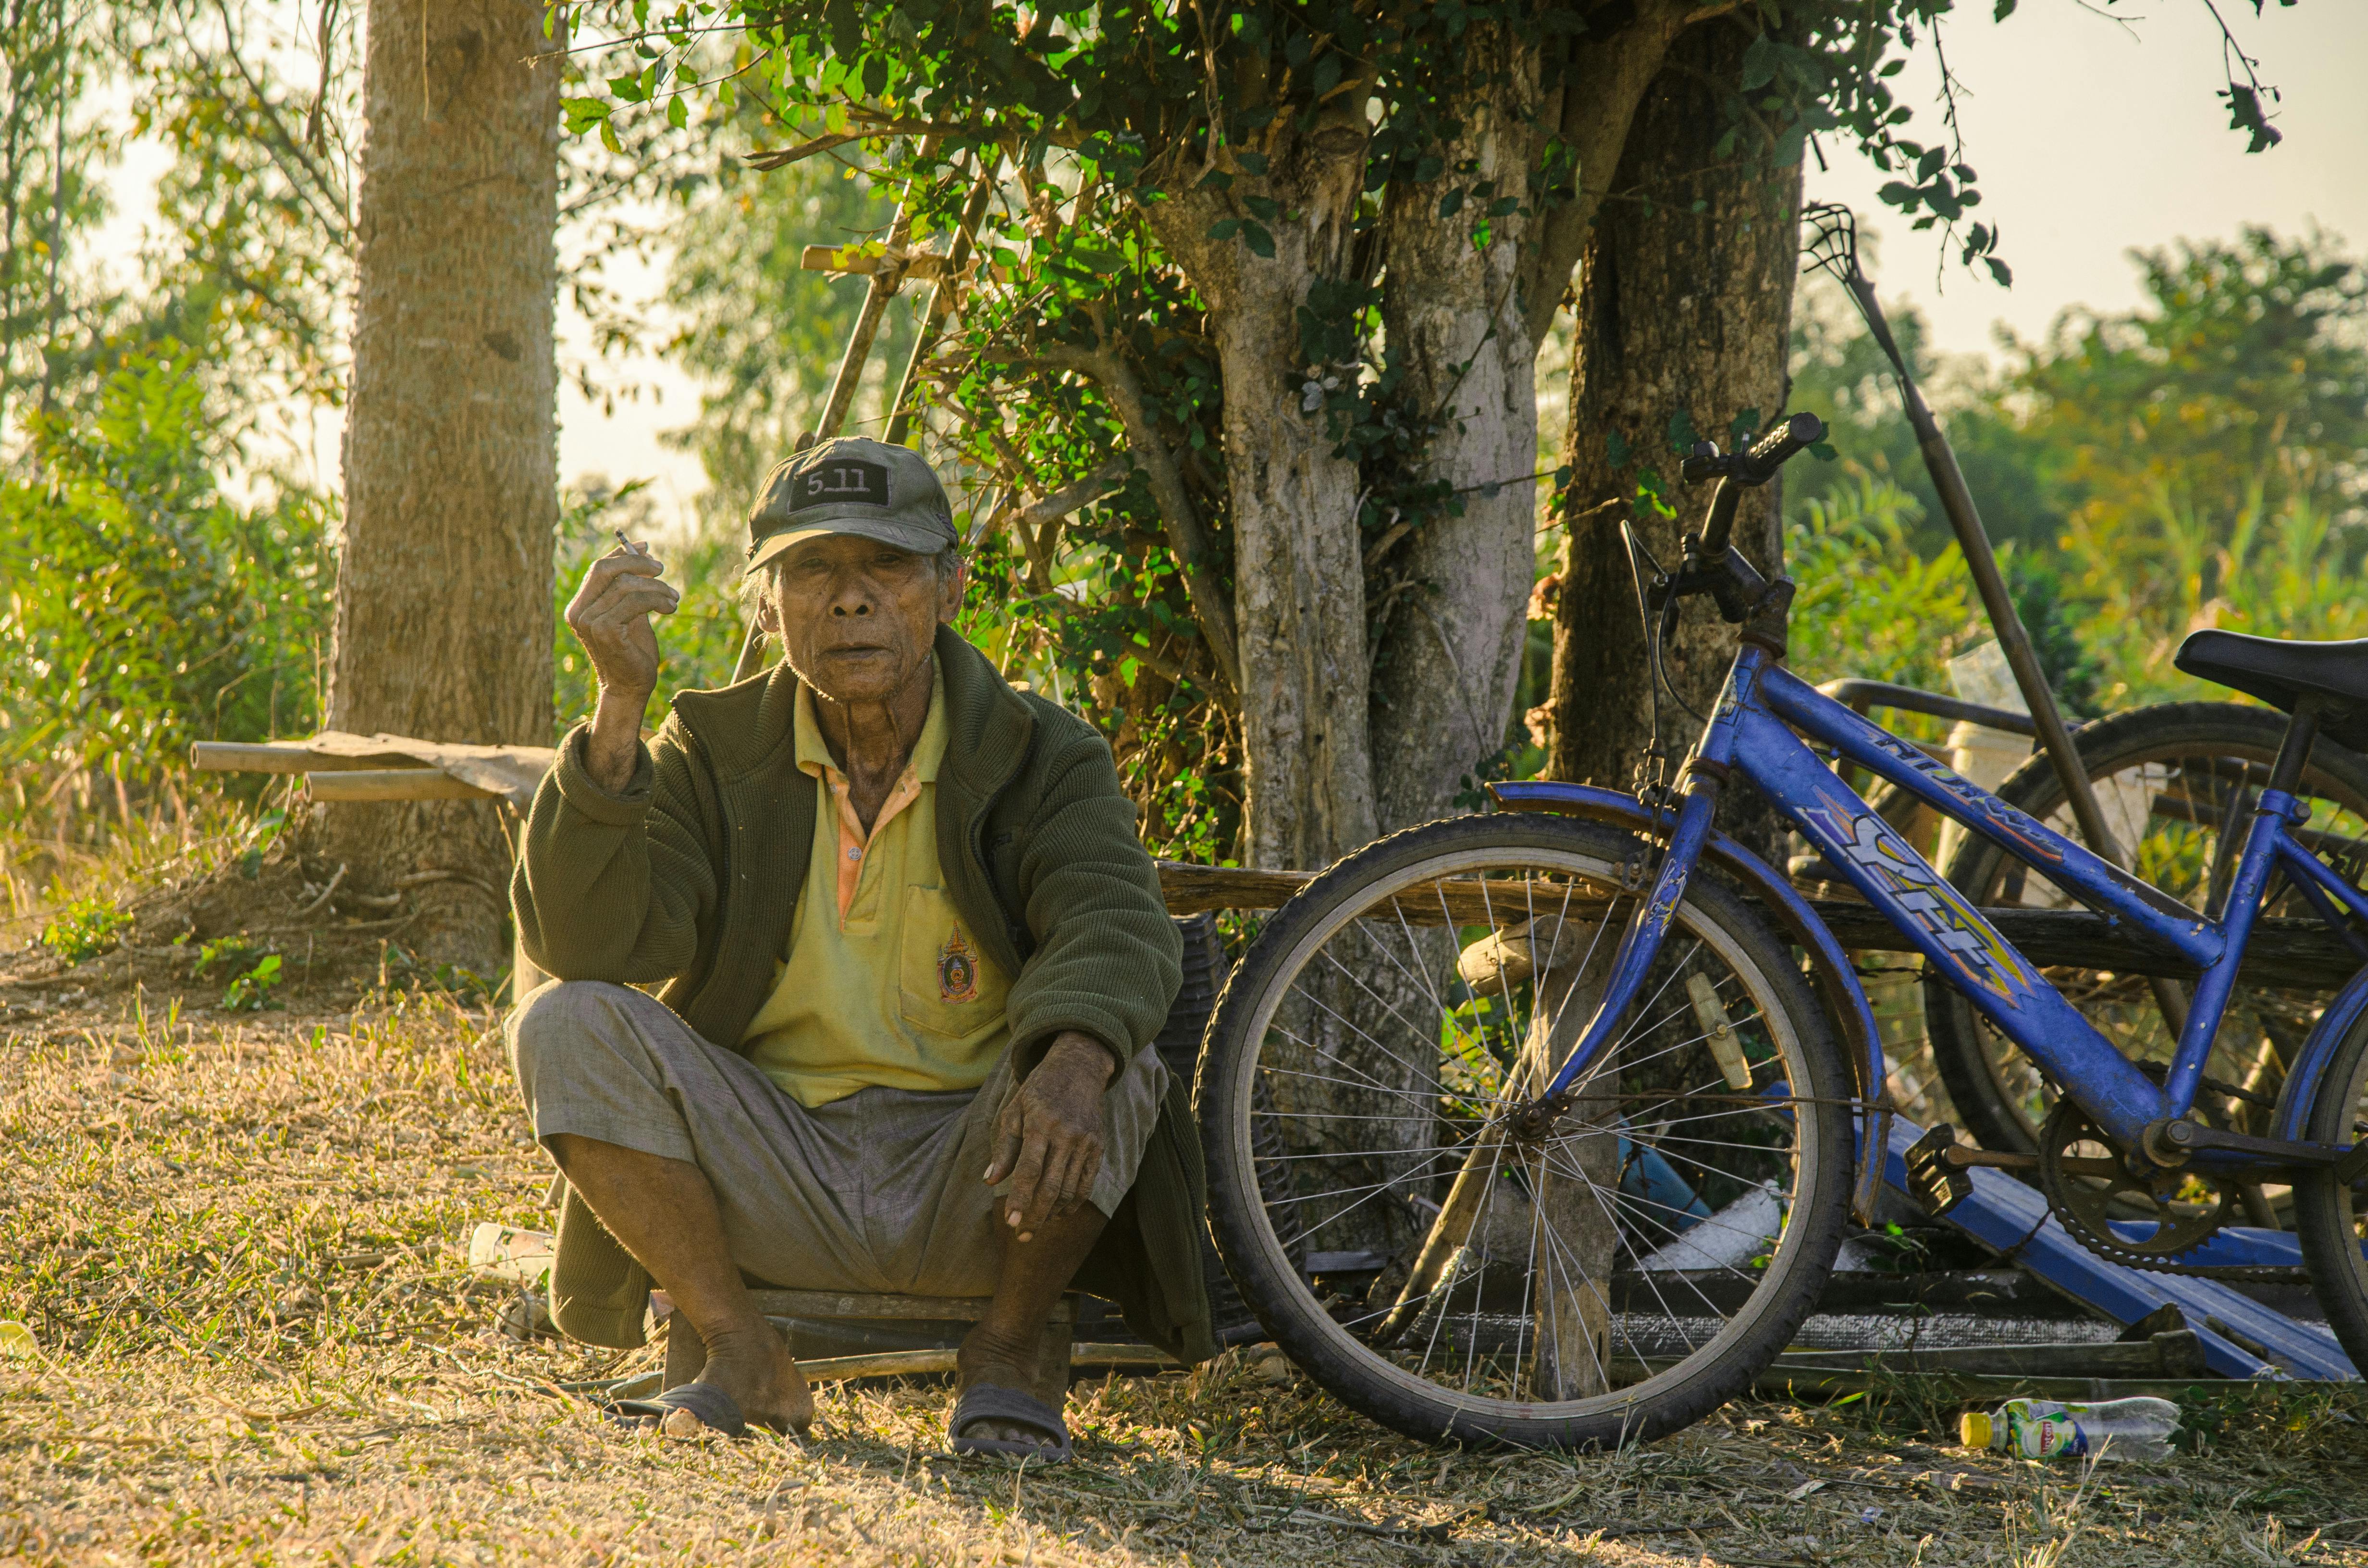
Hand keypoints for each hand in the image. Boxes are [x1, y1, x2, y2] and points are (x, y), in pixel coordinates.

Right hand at [564, 541, 677, 790]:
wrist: (631, 688)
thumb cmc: (632, 650)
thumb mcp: (631, 612)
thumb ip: (631, 585)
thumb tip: (642, 548)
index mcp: (579, 606)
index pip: (598, 568)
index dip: (623, 554)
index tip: (648, 549)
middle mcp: (578, 612)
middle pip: (605, 569)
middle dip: (637, 563)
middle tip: (662, 569)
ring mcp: (589, 622)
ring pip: (625, 585)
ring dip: (655, 587)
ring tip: (673, 598)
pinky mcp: (606, 632)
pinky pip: (635, 602)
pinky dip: (657, 599)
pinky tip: (671, 608)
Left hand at [984, 1032, 1117, 1240]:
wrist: (1078, 1068)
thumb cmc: (1038, 1091)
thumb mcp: (1014, 1111)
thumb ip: (1004, 1147)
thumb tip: (991, 1180)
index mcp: (1039, 1123)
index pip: (1029, 1170)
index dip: (1019, 1199)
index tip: (1010, 1223)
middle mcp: (1065, 1134)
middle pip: (1051, 1186)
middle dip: (1035, 1216)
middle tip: (1022, 1237)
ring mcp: (1085, 1141)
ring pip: (1070, 1189)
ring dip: (1053, 1213)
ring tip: (1037, 1225)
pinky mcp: (1098, 1146)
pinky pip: (1087, 1183)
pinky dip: (1073, 1203)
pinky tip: (1059, 1213)